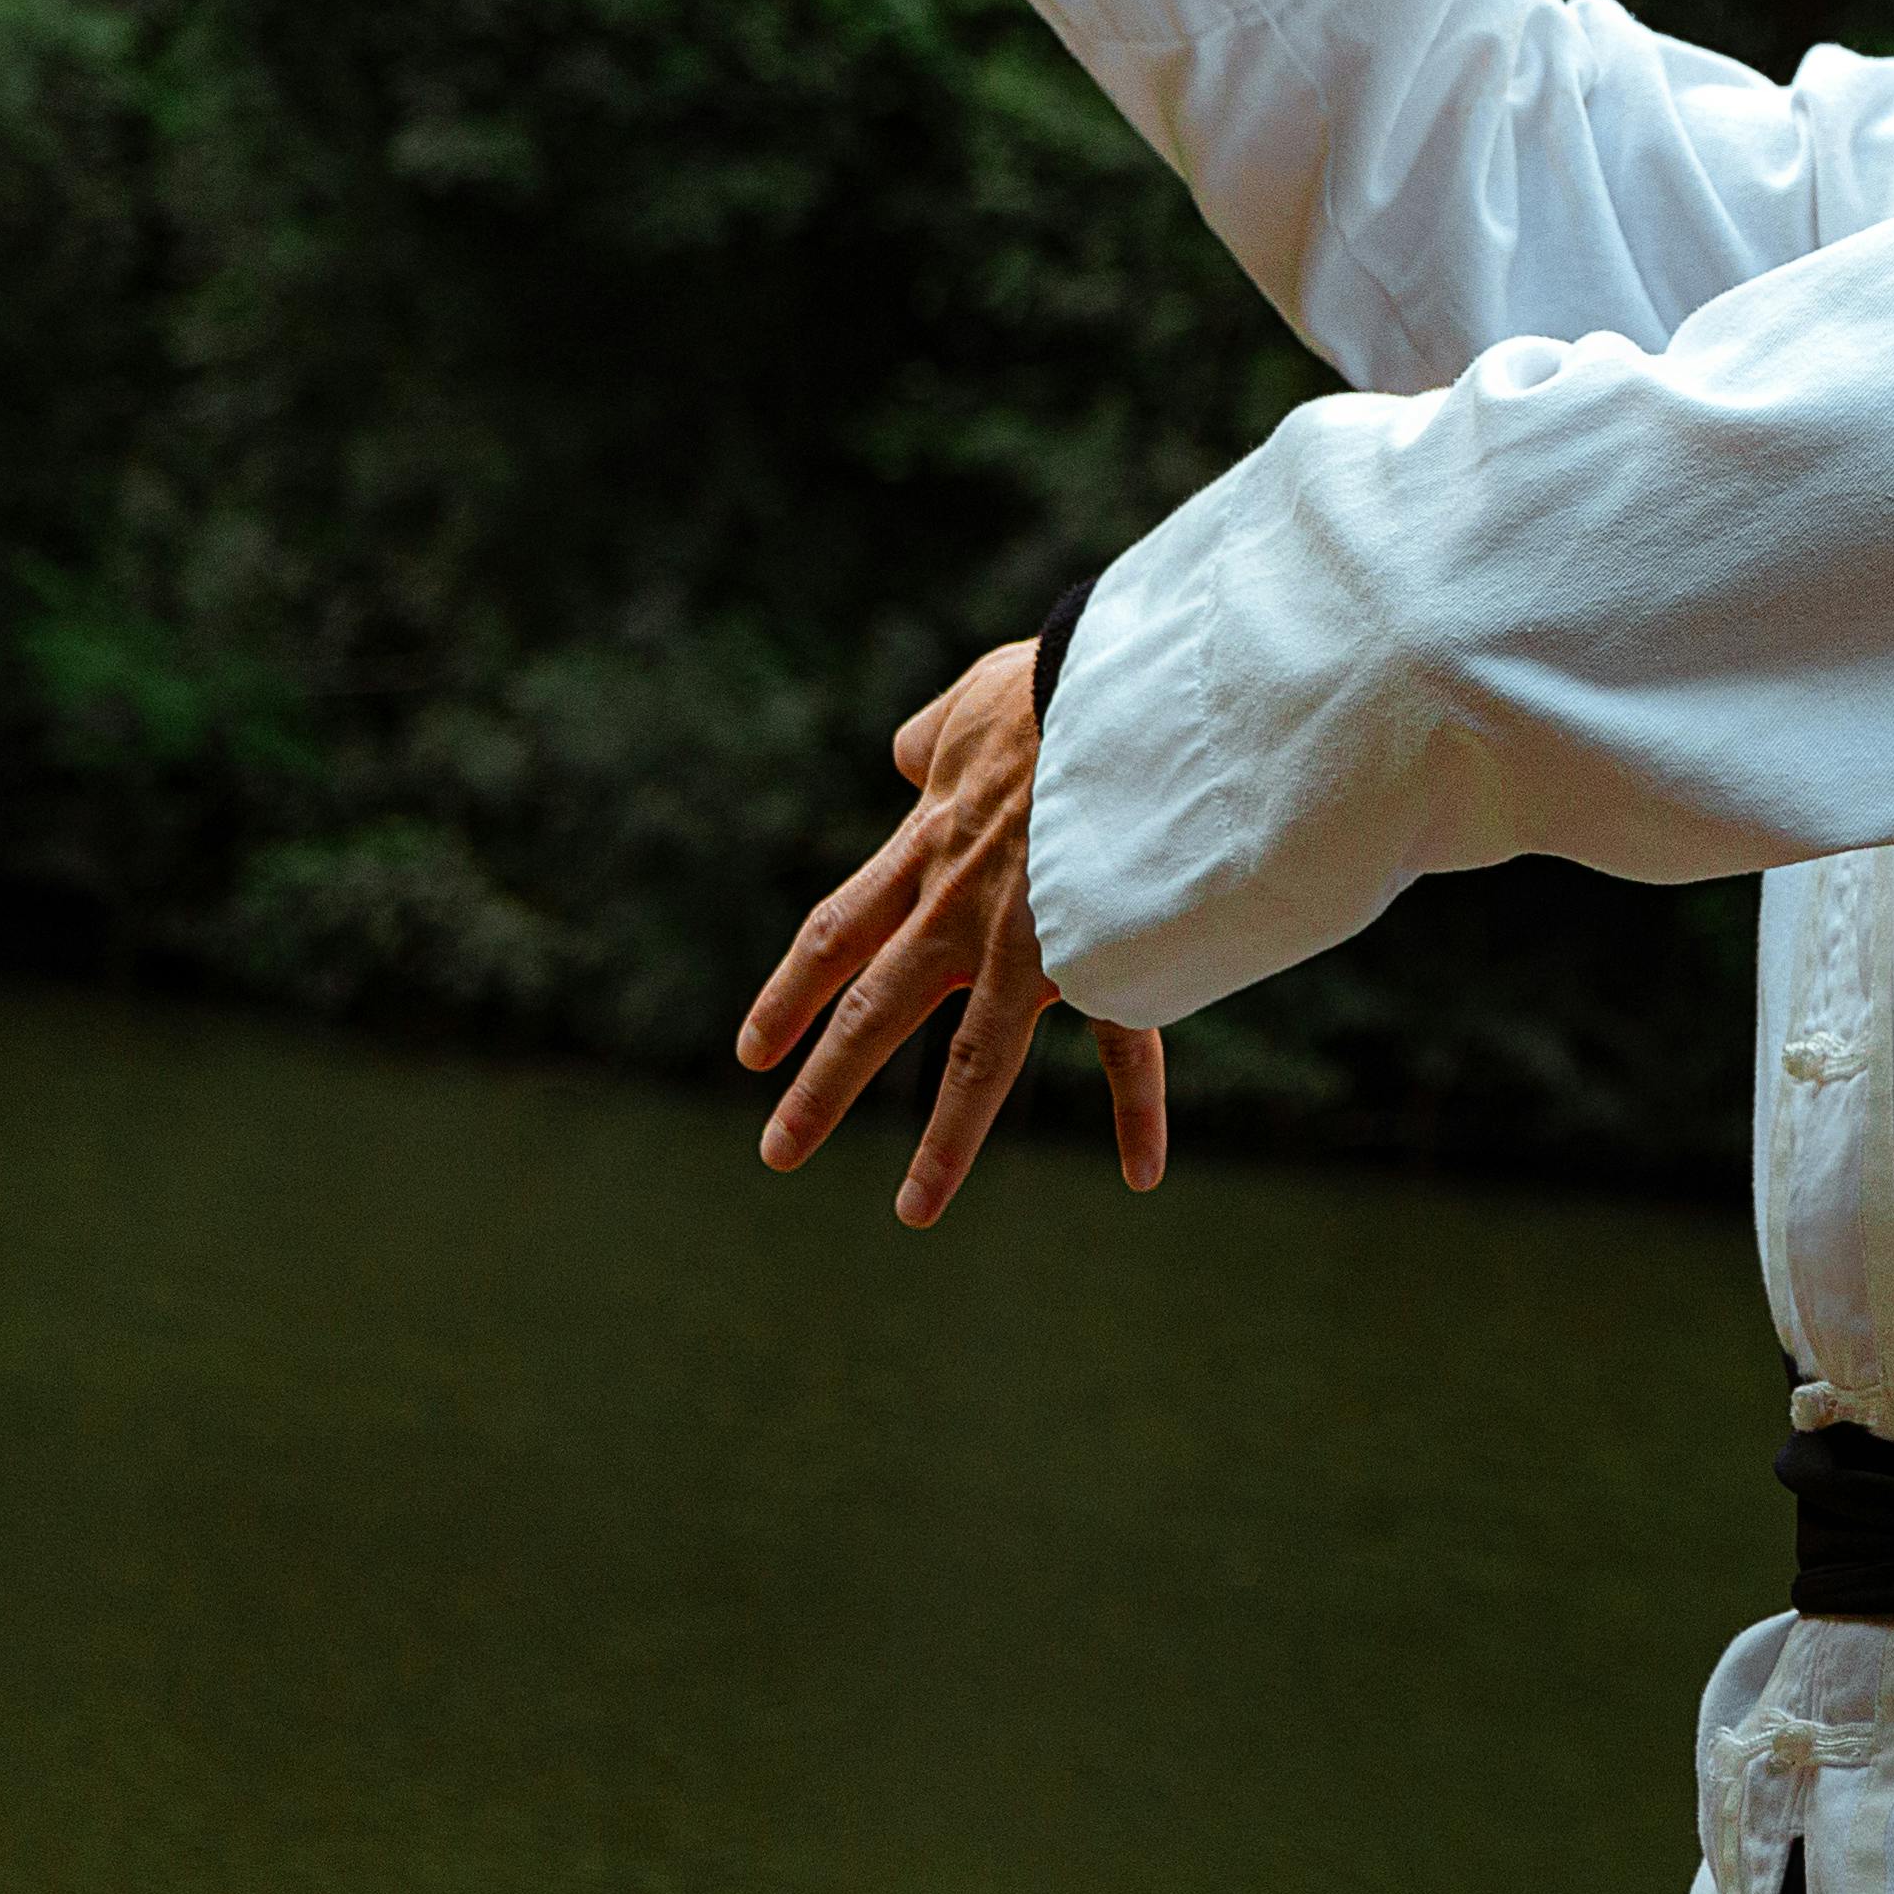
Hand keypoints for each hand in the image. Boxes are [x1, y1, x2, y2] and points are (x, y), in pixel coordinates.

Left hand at [737, 637, 1171, 1223]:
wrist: (1125, 695)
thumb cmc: (1056, 681)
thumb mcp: (970, 699)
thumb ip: (931, 737)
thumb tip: (905, 753)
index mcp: (926, 847)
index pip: (835, 933)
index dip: (791, 994)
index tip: (752, 1053)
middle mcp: (961, 910)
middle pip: (877, 1012)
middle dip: (825, 1087)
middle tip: (778, 1152)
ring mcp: (1033, 940)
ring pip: (978, 1061)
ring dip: (943, 1143)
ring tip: (911, 1212)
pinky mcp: (1107, 949)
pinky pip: (1127, 1042)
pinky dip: (1138, 1109)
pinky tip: (1141, 1173)